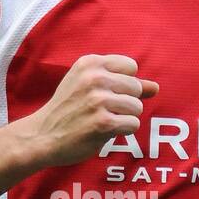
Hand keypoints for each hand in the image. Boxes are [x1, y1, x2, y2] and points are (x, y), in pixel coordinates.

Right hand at [24, 54, 158, 166]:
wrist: (42, 136)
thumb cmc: (67, 110)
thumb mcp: (87, 86)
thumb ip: (123, 83)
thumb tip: (156, 87)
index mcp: (90, 63)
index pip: (131, 67)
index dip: (123, 84)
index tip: (106, 93)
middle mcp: (94, 78)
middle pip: (136, 88)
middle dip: (125, 102)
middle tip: (102, 111)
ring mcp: (99, 100)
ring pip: (137, 107)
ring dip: (124, 118)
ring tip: (103, 121)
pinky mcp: (103, 123)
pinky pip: (133, 124)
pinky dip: (122, 131)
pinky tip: (104, 131)